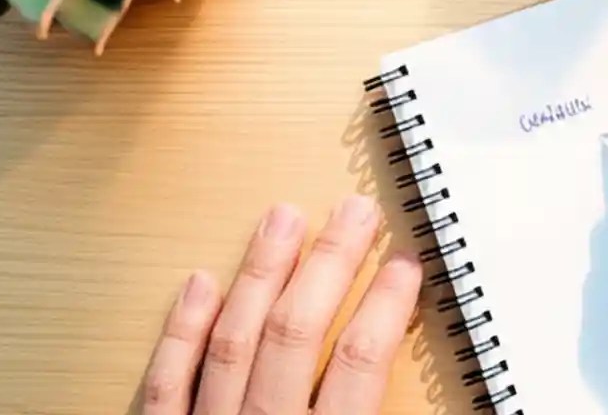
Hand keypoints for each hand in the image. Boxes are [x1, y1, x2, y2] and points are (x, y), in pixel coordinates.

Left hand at [138, 196, 421, 414]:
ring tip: (283, 218)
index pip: (358, 363)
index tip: (404, 263)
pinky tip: (199, 282)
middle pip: (295, 333)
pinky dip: (181, 332)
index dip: (385, 305)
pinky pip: (165, 383)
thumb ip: (379, 414)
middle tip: (354, 213)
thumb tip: (442, 401)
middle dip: (329, 263)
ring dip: (261, 273)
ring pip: (233, 341)